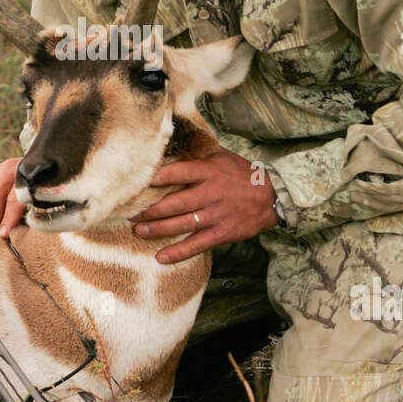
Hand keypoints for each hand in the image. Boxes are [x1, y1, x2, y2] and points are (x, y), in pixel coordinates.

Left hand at [132, 148, 278, 263]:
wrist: (271, 197)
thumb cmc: (241, 174)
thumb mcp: (221, 156)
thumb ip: (198, 153)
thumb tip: (171, 144)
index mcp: (209, 172)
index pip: (179, 173)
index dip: (158, 177)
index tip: (140, 181)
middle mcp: (210, 193)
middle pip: (174, 203)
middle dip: (150, 210)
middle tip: (131, 213)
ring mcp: (216, 215)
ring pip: (181, 224)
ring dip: (157, 229)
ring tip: (139, 231)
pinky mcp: (222, 233)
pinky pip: (197, 245)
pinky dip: (178, 252)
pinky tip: (161, 257)